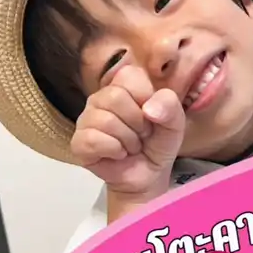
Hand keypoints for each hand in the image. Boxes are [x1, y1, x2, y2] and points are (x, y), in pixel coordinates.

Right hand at [70, 66, 185, 196]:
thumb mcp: (174, 123)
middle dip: (137, 123)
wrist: (148, 176)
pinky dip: (114, 150)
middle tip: (141, 135)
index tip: (150, 115)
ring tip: (131, 147)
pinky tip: (118, 154)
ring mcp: (86, 120)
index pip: (129, 76)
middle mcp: (100, 98)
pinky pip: (93, 139)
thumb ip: (170, 106)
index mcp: (122, 86)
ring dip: (128, 140)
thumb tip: (148, 109)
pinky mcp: (78, 143)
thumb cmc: (157, 144)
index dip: (145, 97)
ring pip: (105, 120)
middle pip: (115, 97)